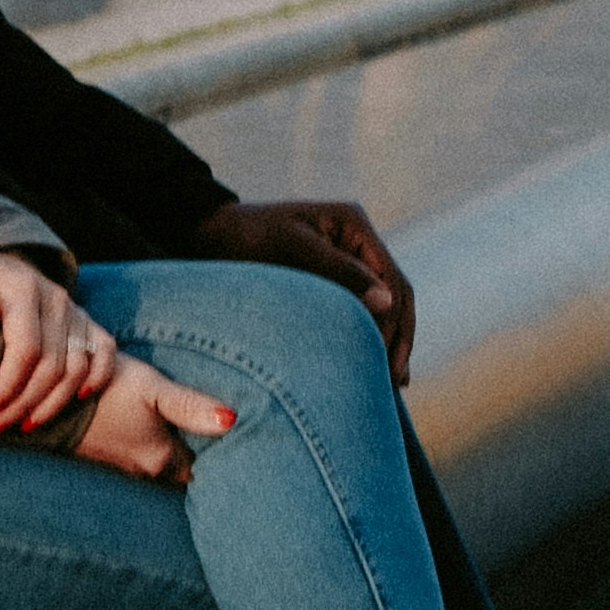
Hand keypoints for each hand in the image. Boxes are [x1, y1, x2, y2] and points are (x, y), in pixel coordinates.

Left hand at [0, 250, 119, 434]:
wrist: (4, 267)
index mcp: (25, 289)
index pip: (26, 348)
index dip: (10, 383)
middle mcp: (56, 300)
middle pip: (51, 365)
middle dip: (25, 402)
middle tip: (1, 424)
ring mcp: (76, 312)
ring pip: (77, 369)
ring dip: (53, 403)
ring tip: (27, 424)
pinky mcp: (89, 323)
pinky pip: (105, 353)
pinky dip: (97, 378)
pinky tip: (77, 400)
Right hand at [72, 354, 237, 486]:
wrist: (45, 400)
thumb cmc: (106, 390)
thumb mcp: (152, 389)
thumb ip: (191, 406)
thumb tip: (233, 420)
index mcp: (162, 458)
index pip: (200, 472)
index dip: (218, 462)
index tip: (234, 452)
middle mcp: (143, 470)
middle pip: (179, 474)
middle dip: (196, 464)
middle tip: (217, 449)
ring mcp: (120, 467)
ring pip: (156, 469)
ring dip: (169, 459)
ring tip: (186, 441)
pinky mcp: (101, 459)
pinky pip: (134, 461)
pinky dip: (145, 453)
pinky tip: (148, 437)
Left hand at [188, 196, 415, 387]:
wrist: (211, 235)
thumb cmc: (247, 237)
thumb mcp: (292, 248)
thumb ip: (339, 271)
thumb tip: (387, 302)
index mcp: (354, 225)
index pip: (392, 279)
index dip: (395, 322)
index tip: (387, 360)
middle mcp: (358, 242)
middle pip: (396, 296)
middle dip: (398, 338)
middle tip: (395, 381)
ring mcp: (348, 262)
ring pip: (384, 309)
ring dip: (390, 344)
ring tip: (392, 384)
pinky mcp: (335, 282)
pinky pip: (362, 314)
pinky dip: (370, 340)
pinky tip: (375, 370)